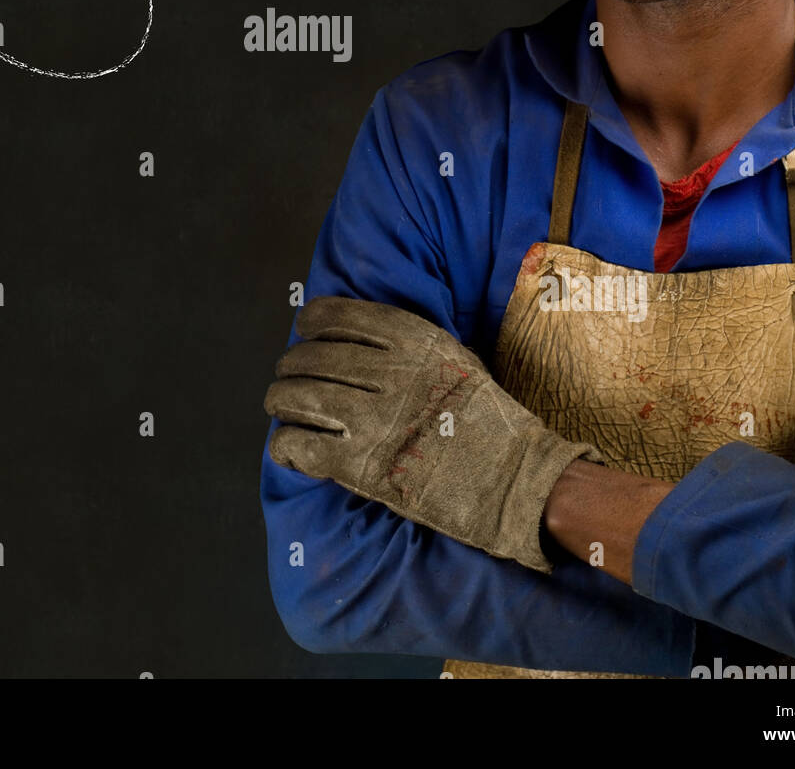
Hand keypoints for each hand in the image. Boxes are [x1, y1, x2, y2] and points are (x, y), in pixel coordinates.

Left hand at [264, 296, 602, 572]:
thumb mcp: (455, 355)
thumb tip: (358, 338)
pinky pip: (299, 445)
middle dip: (290, 366)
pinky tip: (290, 445)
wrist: (513, 478)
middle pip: (310, 357)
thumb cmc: (488, 418)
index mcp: (411, 338)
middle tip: (289, 377)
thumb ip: (408, 343)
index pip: (337, 316)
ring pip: (296, 397)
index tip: (306, 332)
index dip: (311, 323)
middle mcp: (387, 371)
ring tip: (281, 407)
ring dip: (280, 400)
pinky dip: (285, 444)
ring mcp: (371, 419)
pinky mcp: (360, 465)